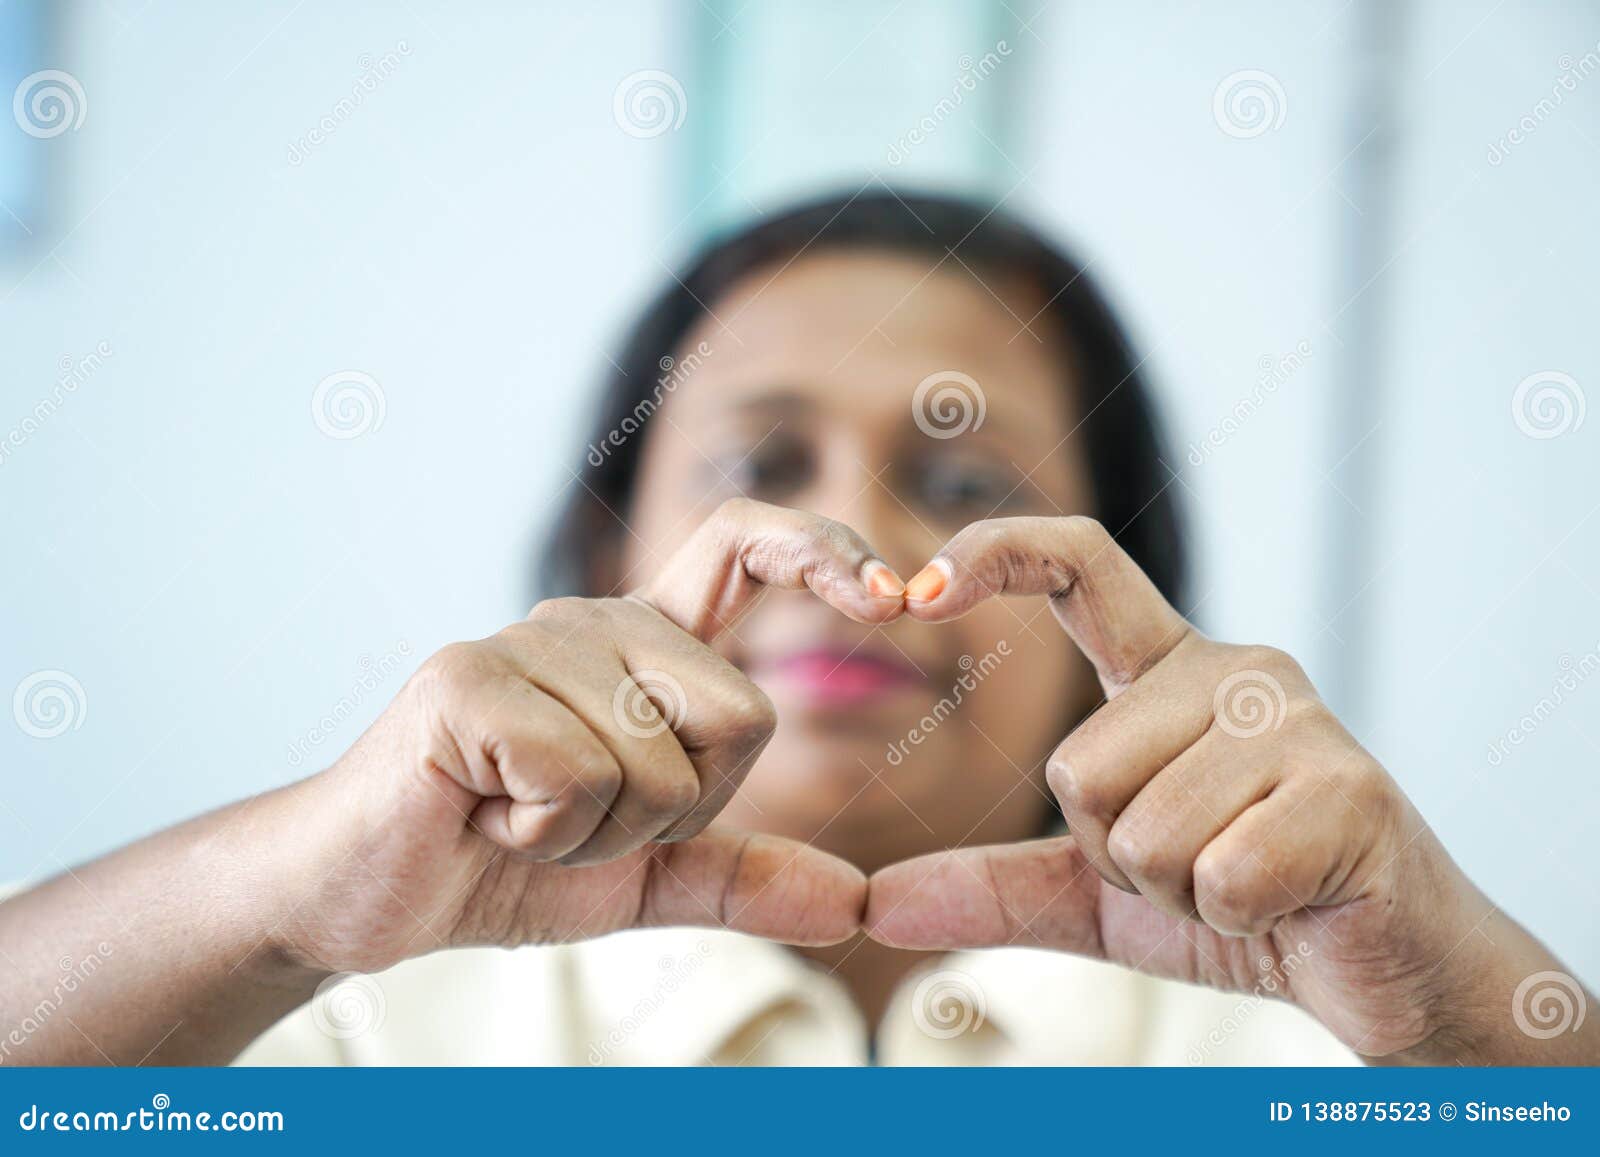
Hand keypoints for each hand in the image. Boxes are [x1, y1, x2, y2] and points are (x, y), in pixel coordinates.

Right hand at [283, 498, 903, 974]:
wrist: (364, 894)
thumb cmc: (498, 862)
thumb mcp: (640, 877)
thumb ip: (740, 875)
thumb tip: (854, 902)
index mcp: (641, 644)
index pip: (745, 546)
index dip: (823, 550)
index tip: (894, 594)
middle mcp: (594, 620)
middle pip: (742, 715)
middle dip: (680, 810)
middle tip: (578, 817)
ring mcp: (529, 641)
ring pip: (662, 765)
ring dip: (600, 836)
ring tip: (517, 817)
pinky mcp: (467, 681)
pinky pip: (581, 781)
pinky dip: (544, 836)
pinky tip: (482, 816)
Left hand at [867, 516, 1596, 1063]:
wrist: (1384, 967)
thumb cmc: (1245, 905)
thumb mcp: (1099, 893)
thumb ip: (993, 884)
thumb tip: (875, 903)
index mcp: (1169, 671)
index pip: (1077, 564)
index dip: (992, 553)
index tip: (915, 590)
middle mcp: (1232, 671)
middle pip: (1078, 770)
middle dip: (1118, 857)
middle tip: (1202, 867)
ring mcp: (1296, 721)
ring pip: (1141, 830)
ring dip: (1179, 892)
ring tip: (1250, 881)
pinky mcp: (1349, 789)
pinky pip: (1216, 876)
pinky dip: (1236, 918)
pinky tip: (1292, 901)